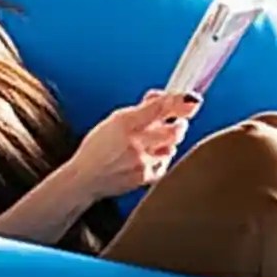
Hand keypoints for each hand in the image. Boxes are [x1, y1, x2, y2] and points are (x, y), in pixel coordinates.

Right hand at [66, 90, 201, 199]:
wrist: (85, 178)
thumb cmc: (98, 147)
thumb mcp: (114, 120)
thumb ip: (141, 110)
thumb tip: (163, 98)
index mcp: (125, 121)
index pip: (160, 107)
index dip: (179, 102)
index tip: (191, 99)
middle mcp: (134, 141)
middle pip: (175, 130)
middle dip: (179, 124)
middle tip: (176, 122)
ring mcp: (141, 161)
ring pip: (172, 147)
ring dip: (168, 143)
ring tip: (154, 143)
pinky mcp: (145, 177)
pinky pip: (166, 164)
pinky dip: (162, 159)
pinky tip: (150, 157)